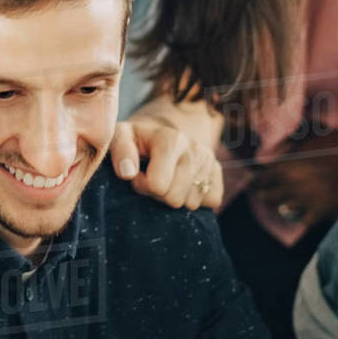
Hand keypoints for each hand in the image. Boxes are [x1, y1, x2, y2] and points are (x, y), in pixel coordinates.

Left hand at [109, 114, 223, 210]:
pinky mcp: (217, 173)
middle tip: (152, 179)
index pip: (158, 186)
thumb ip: (120, 152)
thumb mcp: (120, 137)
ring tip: (167, 181)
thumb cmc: (137, 140)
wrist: (160, 134)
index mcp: (171, 139)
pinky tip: (182, 186)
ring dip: (174, 198)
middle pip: (175, 198)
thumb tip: (127, 172)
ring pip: (191, 203)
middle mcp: (195, 149)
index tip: (137, 175)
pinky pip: (211, 202)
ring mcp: (209, 161)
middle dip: (158, 194)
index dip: (143, 186)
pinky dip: (194, 200)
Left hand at [251, 130, 337, 226]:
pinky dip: (302, 216)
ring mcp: (303, 200)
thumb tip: (287, 137)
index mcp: (285, 165)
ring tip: (282, 203)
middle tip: (265, 193)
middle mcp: (289, 185)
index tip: (258, 180)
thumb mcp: (314, 136)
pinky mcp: (318, 212)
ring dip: (282, 205)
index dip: (259, 179)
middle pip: (266, 196)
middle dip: (266, 194)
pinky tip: (304, 212)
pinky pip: (302, 219)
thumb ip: (296, 140)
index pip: (261, 177)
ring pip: (281, 209)